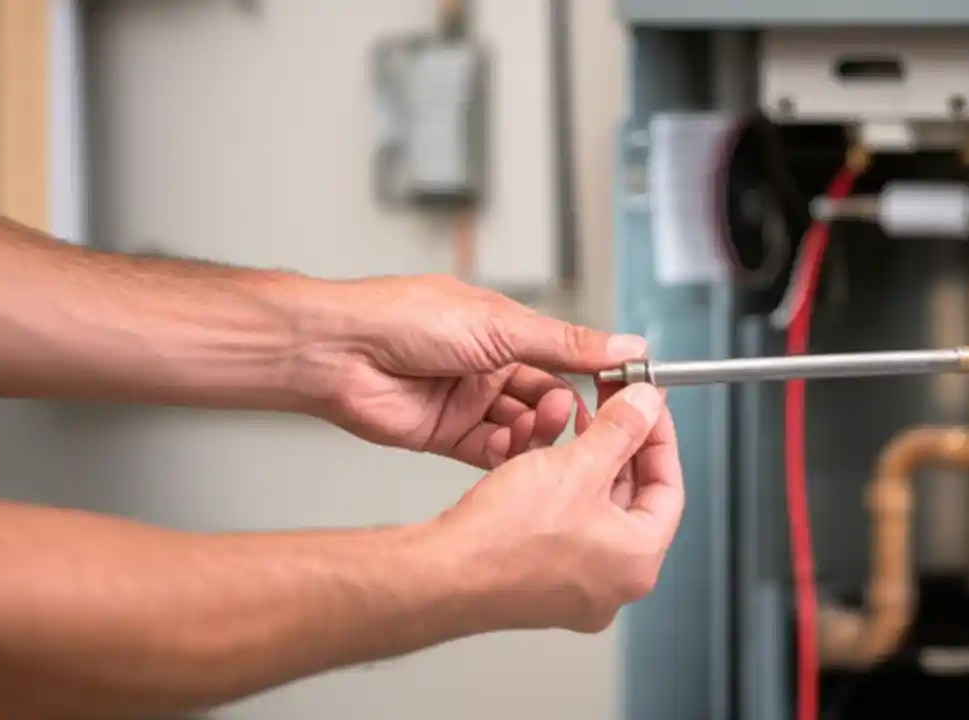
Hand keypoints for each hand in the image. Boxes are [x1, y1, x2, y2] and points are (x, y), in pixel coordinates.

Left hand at [306, 275, 646, 467]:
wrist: (340, 352)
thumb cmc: (404, 317)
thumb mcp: (500, 325)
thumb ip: (565, 344)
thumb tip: (622, 343)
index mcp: (502, 330)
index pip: (564, 355)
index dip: (596, 374)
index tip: (628, 390)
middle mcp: (487, 366)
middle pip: (546, 396)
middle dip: (568, 410)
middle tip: (587, 421)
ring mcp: (468, 401)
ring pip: (523, 426)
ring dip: (540, 432)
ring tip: (546, 429)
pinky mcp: (447, 435)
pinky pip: (492, 451)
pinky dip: (511, 455)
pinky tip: (521, 454)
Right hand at [437, 382, 682, 632]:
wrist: (440, 575)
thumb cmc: (504, 539)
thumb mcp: (576, 465)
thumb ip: (621, 429)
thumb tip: (646, 405)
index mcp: (637, 561)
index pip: (669, 487)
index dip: (659, 437)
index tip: (648, 406)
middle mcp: (612, 581)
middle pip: (630, 496)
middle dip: (618, 444)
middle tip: (612, 404)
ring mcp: (574, 585)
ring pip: (591, 505)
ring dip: (582, 458)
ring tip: (569, 420)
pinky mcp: (539, 579)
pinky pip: (560, 521)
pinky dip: (555, 485)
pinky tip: (538, 451)